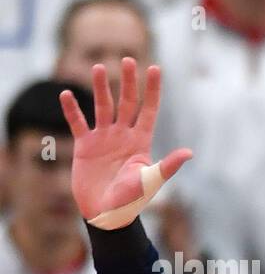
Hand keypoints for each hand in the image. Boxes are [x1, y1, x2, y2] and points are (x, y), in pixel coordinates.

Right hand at [60, 58, 190, 227]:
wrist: (106, 214)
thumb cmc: (132, 201)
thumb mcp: (151, 181)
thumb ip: (168, 165)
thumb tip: (189, 153)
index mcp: (142, 142)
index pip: (148, 110)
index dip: (152, 90)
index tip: (155, 68)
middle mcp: (123, 136)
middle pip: (126, 103)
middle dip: (128, 82)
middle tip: (127, 59)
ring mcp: (103, 139)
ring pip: (102, 107)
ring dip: (100, 88)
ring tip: (98, 67)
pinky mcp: (84, 146)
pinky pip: (78, 123)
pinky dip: (72, 110)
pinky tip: (66, 93)